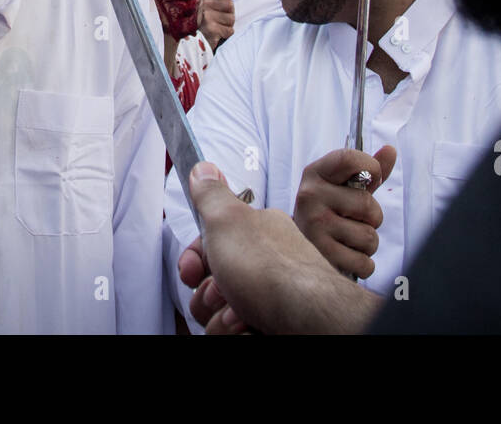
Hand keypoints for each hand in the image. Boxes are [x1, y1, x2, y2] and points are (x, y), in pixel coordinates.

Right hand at [178, 162, 383, 333]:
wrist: (309, 317)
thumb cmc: (271, 268)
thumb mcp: (230, 220)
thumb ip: (211, 196)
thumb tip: (202, 167)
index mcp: (255, 235)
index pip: (208, 248)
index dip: (193, 262)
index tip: (191, 272)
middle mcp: (262, 265)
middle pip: (209, 285)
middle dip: (207, 294)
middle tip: (224, 291)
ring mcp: (267, 299)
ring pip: (218, 314)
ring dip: (221, 317)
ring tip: (242, 315)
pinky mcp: (269, 324)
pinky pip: (235, 332)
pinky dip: (238, 332)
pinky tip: (252, 328)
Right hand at [197, 0, 237, 48]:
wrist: (188, 43)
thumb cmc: (199, 22)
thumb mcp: (205, 5)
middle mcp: (203, 3)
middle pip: (230, 4)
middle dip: (227, 13)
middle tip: (217, 17)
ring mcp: (206, 16)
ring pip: (231, 18)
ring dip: (226, 24)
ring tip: (215, 26)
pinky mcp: (211, 29)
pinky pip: (229, 30)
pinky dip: (225, 34)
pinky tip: (215, 33)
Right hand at [292, 146, 397, 277]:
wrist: (296, 245)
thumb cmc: (328, 210)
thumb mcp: (344, 185)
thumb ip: (368, 169)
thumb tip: (390, 150)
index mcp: (316, 173)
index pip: (348, 158)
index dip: (371, 167)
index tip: (373, 178)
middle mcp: (310, 195)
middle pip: (367, 204)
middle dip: (372, 217)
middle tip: (354, 219)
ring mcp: (313, 225)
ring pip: (369, 237)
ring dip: (368, 243)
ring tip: (349, 238)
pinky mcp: (320, 254)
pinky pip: (364, 263)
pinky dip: (364, 265)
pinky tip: (348, 256)